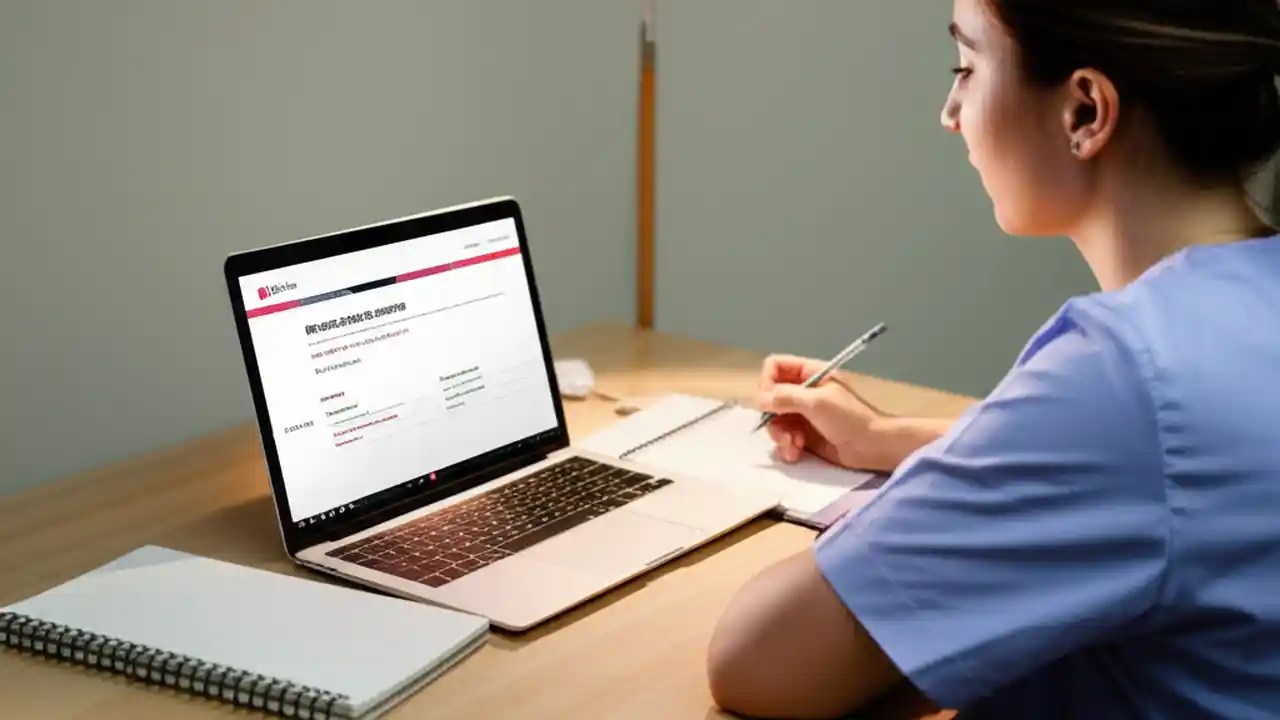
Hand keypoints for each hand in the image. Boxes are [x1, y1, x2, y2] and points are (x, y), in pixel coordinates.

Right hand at [756, 354, 896, 471]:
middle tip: (782, 431)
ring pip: (773, 420)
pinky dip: (786, 446)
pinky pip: (782, 438)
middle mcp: (802, 391)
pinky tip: (796, 452)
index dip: (767, 382)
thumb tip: (760, 399)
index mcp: (809, 373)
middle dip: (772, 416)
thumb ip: (786, 397)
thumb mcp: (817, 402)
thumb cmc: (850, 418)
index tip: (770, 401)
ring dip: (779, 435)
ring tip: (793, 445)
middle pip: (770, 396)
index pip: (775, 366)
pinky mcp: (803, 435)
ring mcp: (802, 414)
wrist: (871, 447)